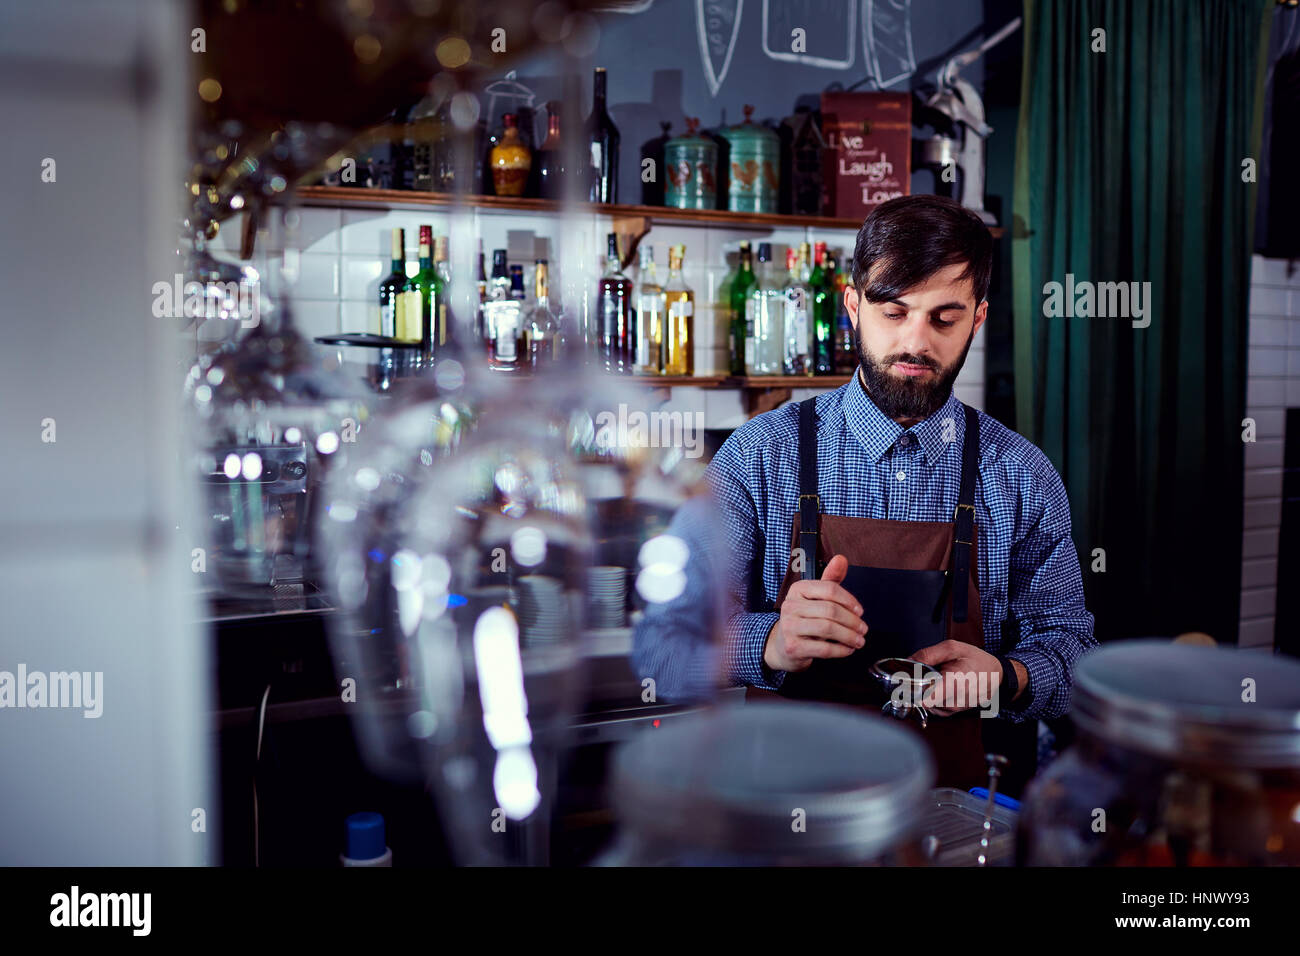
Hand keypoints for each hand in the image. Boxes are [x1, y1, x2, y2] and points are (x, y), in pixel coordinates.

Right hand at [764, 554, 867, 673]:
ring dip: (849, 636)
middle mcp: (790, 606)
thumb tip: (841, 559)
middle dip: (852, 621)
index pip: (829, 589)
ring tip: (858, 640)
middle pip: (830, 610)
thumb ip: (831, 579)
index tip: (860, 611)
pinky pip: (824, 648)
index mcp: (798, 589)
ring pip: (828, 629)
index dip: (849, 600)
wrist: (782, 645)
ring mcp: (789, 627)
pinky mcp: (792, 647)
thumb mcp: (816, 598)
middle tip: (863, 629)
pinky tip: (847, 649)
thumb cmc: (804, 619)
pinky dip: (841, 650)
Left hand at [909, 640, 1002, 715]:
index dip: (914, 692)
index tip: (905, 685)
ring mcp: (955, 708)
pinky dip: (932, 698)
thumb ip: (929, 654)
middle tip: (922, 675)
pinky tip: (940, 687)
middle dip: (917, 688)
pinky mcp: (954, 712)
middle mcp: (956, 699)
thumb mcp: (953, 648)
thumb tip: (909, 661)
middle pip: (923, 699)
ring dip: (926, 692)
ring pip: (927, 704)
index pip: (930, 698)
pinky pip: (934, 707)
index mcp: (956, 681)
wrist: (995, 675)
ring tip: (937, 679)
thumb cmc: (975, 659)